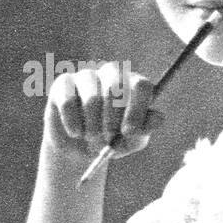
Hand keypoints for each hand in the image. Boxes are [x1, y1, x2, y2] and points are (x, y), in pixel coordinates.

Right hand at [43, 61, 165, 164]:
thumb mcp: (132, 140)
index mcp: (133, 84)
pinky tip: (75, 133)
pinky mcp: (63, 84)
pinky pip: (68, 101)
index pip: (140, 85)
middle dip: (112, 119)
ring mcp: (86, 76)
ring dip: (93, 125)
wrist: (80, 148)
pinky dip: (73, 123)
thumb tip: (159, 118)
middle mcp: (111, 73)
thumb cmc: (112, 140)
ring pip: (92, 97)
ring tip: (91, 139)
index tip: (128, 132)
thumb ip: (144, 129)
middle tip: (107, 139)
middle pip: (116, 86)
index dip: (136, 109)